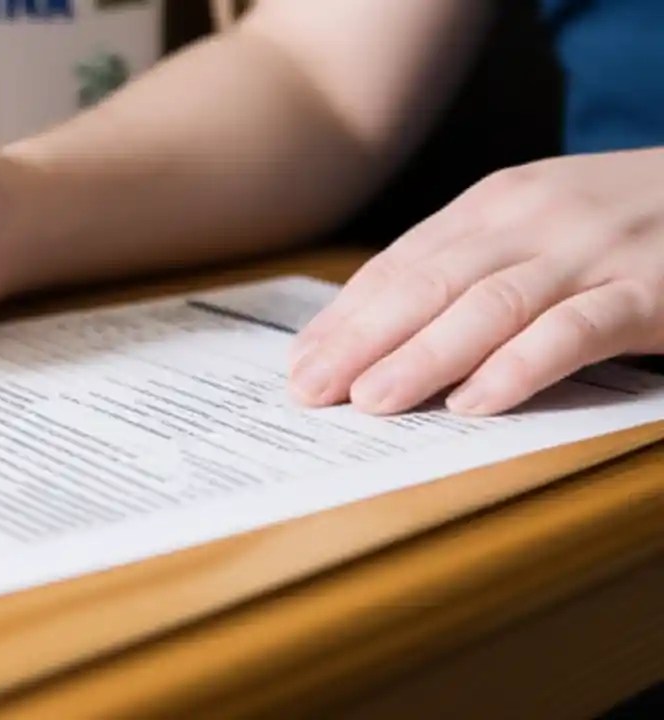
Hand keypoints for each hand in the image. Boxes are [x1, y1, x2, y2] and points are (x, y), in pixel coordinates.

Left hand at [288, 147, 663, 415]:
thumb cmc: (613, 218)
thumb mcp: (529, 222)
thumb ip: (461, 265)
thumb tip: (370, 327)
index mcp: (490, 205)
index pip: (398, 267)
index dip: (344, 319)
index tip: (300, 364)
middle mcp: (530, 221)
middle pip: (428, 286)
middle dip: (361, 342)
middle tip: (312, 391)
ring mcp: (589, 253)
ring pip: (490, 307)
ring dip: (424, 357)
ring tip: (372, 401)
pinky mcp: (648, 291)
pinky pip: (575, 330)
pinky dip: (522, 365)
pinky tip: (475, 402)